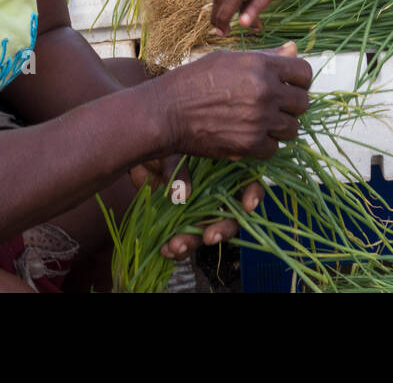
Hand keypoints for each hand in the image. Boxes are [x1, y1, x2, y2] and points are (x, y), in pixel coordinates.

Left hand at [135, 158, 265, 260]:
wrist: (138, 153)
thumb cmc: (161, 143)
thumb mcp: (170, 149)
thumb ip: (177, 167)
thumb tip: (182, 193)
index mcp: (222, 168)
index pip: (248, 181)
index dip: (253, 194)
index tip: (247, 206)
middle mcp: (215, 192)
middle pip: (232, 215)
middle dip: (223, 229)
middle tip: (209, 237)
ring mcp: (199, 209)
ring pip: (208, 231)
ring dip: (195, 242)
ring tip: (176, 246)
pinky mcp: (181, 222)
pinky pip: (186, 241)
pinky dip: (179, 249)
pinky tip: (166, 249)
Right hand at [156, 43, 311, 159]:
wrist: (166, 111)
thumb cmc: (194, 80)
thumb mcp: (229, 58)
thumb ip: (266, 56)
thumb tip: (294, 48)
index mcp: (261, 65)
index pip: (305, 73)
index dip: (299, 81)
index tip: (289, 87)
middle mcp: (265, 90)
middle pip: (303, 103)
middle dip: (290, 106)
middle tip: (273, 107)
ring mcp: (259, 118)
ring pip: (292, 128)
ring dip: (279, 127)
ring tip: (259, 122)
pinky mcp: (250, 144)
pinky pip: (274, 148)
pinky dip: (264, 145)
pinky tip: (248, 136)